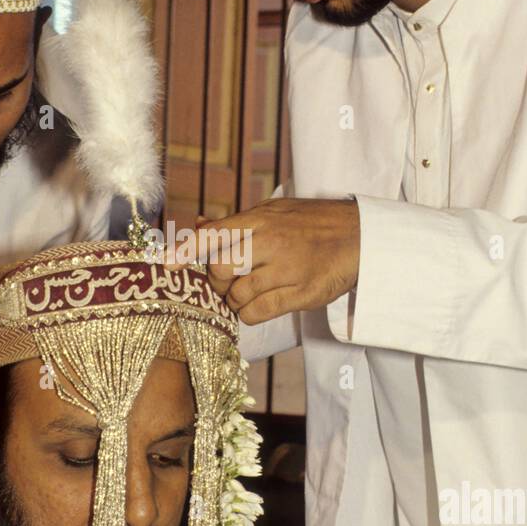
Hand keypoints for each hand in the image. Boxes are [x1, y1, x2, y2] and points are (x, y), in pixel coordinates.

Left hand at [196, 198, 359, 325]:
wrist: (360, 236)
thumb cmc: (311, 223)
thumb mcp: (274, 212)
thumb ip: (236, 223)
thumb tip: (197, 224)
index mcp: (261, 219)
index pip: (214, 234)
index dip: (186, 250)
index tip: (167, 265)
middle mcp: (271, 242)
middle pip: (220, 269)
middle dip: (216, 282)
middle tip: (226, 283)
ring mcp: (286, 269)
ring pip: (237, 295)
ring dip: (234, 300)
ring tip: (247, 293)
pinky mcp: (300, 293)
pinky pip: (257, 312)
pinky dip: (249, 313)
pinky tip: (259, 305)